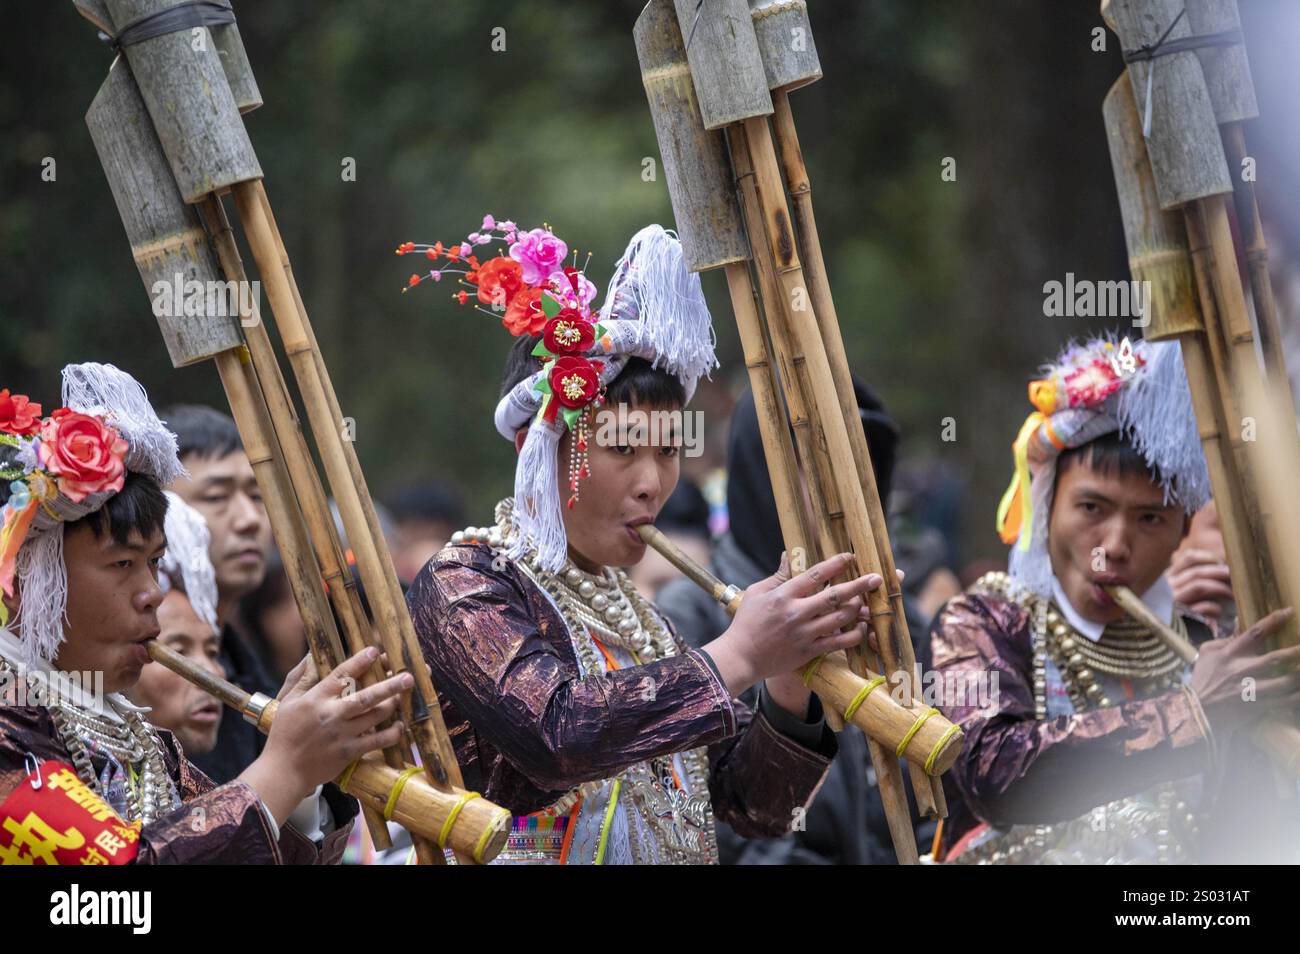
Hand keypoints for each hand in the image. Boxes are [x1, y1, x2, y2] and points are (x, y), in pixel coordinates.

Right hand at [240, 647, 410, 824]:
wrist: (283, 771)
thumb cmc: (284, 734)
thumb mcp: (288, 701)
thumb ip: (302, 677)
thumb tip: (312, 654)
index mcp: (316, 699)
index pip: (341, 675)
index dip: (360, 662)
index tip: (375, 651)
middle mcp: (332, 714)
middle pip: (367, 696)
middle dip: (390, 685)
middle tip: (408, 677)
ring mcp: (343, 734)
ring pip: (375, 716)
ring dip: (392, 705)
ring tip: (404, 696)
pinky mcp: (349, 752)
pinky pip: (377, 741)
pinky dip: (392, 734)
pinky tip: (400, 726)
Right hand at [703, 552, 884, 697]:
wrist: (741, 657)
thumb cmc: (746, 622)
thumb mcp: (756, 593)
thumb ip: (777, 575)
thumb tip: (788, 554)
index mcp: (783, 595)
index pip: (815, 574)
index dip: (835, 564)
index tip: (850, 557)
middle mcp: (796, 612)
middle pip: (834, 595)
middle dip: (859, 585)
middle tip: (876, 578)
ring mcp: (804, 633)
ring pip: (840, 618)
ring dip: (858, 609)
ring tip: (867, 601)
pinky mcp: (809, 651)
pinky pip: (838, 642)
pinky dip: (854, 635)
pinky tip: (861, 628)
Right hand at [1169, 547, 1233, 619]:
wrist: (1163, 640)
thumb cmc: (1176, 614)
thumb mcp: (1179, 593)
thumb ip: (1191, 580)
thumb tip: (1220, 566)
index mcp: (1166, 578)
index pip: (1189, 558)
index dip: (1209, 557)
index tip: (1223, 562)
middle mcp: (1166, 587)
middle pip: (1198, 572)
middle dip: (1220, 573)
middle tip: (1235, 578)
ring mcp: (1172, 602)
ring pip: (1200, 586)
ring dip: (1220, 588)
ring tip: (1233, 594)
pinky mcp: (1181, 617)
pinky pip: (1203, 607)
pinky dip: (1214, 608)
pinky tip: (1220, 612)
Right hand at [1189, 608, 1299, 734]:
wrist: (1196, 710)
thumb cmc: (1201, 679)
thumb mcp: (1206, 654)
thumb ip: (1224, 640)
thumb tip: (1240, 628)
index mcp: (1230, 654)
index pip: (1255, 633)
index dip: (1274, 620)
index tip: (1290, 612)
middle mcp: (1242, 670)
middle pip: (1276, 658)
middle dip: (1297, 651)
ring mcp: (1251, 690)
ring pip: (1285, 681)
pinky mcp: (1257, 707)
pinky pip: (1284, 702)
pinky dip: (1297, 696)